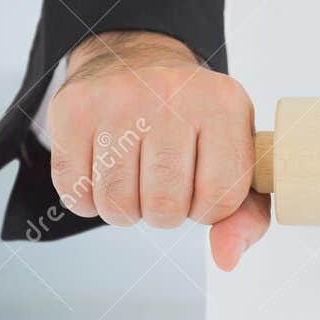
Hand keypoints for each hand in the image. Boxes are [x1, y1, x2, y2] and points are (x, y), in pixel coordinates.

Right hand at [47, 30, 268, 270]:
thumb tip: (227, 260)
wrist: (136, 59)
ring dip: (125, 210)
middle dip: (164, 213)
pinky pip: (75, 193)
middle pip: (165, 207)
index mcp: (224, 105)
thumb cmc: (193, 120)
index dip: (208, 210)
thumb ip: (245, 215)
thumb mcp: (235, 154)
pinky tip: (104, 171)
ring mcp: (119, 99)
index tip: (201, 187)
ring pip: (117, 205)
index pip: (221, 198)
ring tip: (135, 179)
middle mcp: (173, 95)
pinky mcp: (74, 109)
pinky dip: (89, 200)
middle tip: (163, 185)